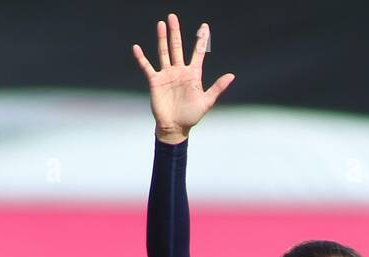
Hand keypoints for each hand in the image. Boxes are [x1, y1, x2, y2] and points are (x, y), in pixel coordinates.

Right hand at [132, 14, 234, 143]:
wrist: (174, 128)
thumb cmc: (191, 116)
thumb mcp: (206, 102)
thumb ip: (217, 88)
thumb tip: (232, 75)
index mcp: (193, 74)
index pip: (198, 52)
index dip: (201, 39)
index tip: (204, 26)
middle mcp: (179, 71)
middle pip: (177, 47)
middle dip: (175, 32)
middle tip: (172, 17)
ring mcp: (167, 75)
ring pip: (164, 52)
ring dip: (162, 38)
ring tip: (161, 24)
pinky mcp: (155, 82)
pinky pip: (147, 67)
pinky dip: (141, 58)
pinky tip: (137, 48)